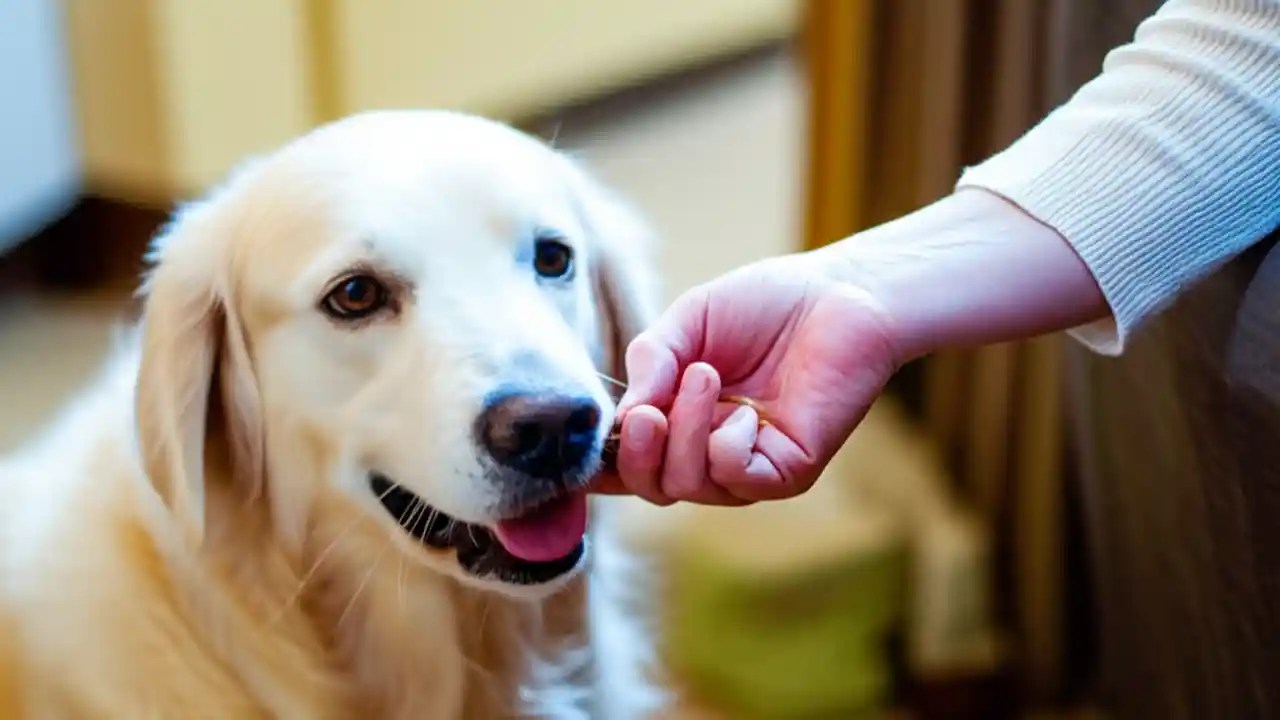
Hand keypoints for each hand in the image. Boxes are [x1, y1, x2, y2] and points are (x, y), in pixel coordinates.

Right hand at [592, 190, 1108, 505]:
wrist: (839, 296)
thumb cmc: (766, 304)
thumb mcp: (689, 322)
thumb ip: (651, 361)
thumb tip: (620, 413)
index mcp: (679, 420)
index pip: (628, 460)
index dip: (599, 462)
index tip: (582, 442)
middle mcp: (708, 452)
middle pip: (648, 485)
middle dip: (636, 452)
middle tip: (645, 413)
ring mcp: (747, 467)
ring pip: (684, 485)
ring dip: (683, 431)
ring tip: (705, 375)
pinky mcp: (785, 472)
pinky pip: (733, 478)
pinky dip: (724, 444)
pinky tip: (744, 410)